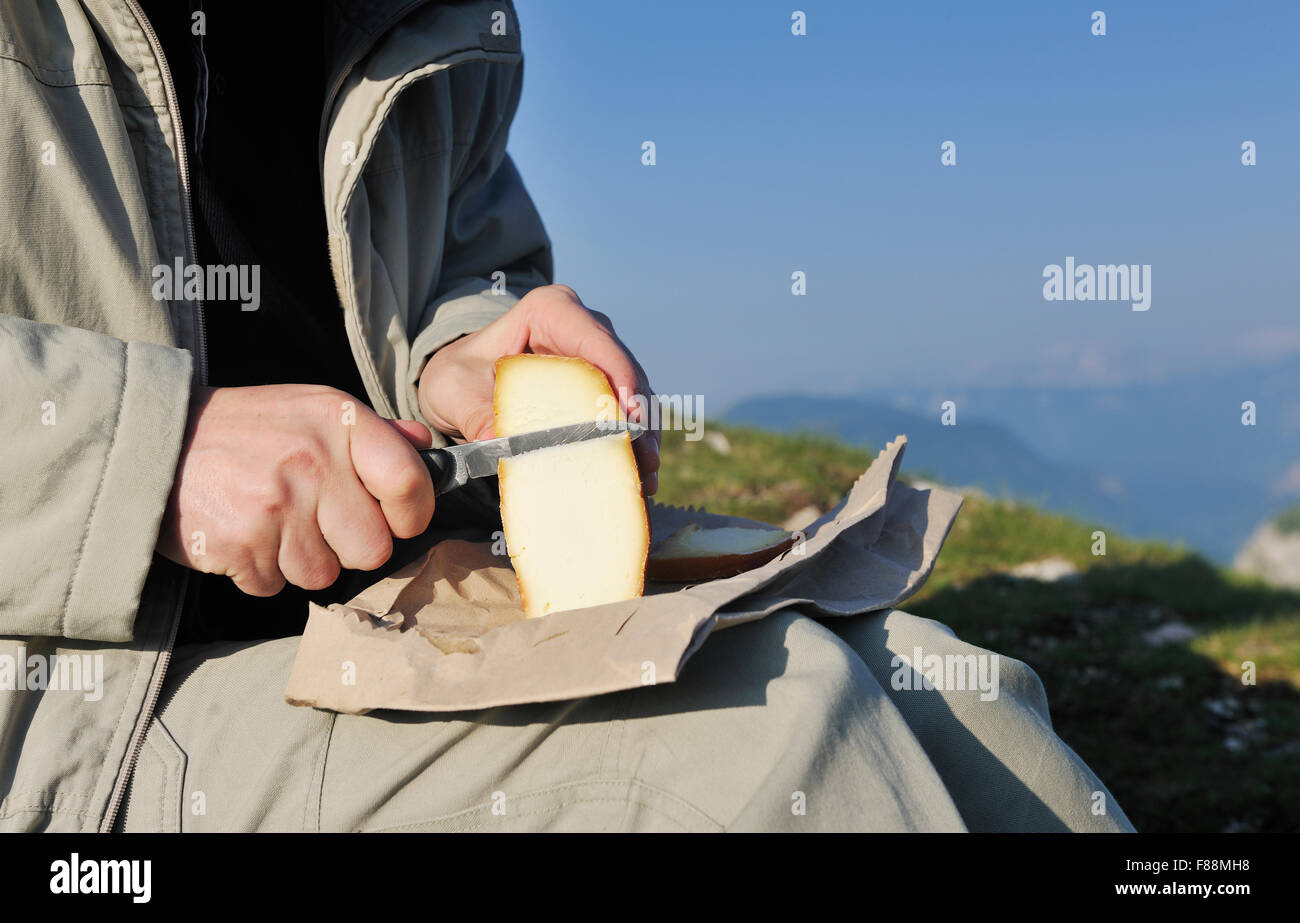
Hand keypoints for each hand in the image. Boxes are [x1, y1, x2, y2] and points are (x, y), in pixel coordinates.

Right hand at [157, 385, 435, 595]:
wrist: (153, 443)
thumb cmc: (244, 431)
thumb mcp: (311, 410)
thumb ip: (375, 433)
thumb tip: (427, 449)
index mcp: (340, 421)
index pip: (410, 482)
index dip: (413, 514)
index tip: (398, 520)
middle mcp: (313, 460)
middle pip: (372, 549)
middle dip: (346, 547)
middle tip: (312, 521)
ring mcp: (276, 504)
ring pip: (322, 574)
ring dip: (297, 561)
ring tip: (268, 522)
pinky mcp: (241, 543)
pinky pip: (273, 585)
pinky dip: (258, 571)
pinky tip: (241, 534)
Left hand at [417, 284, 661, 493]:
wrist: (460, 385)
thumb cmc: (458, 375)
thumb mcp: (456, 391)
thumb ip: (476, 414)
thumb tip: (499, 442)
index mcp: (550, 311)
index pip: (595, 339)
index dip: (620, 374)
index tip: (631, 414)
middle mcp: (583, 328)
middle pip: (623, 371)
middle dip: (637, 417)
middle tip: (643, 459)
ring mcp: (597, 357)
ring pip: (633, 395)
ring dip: (641, 437)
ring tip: (644, 476)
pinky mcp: (600, 387)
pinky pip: (625, 414)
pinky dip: (631, 444)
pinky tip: (637, 475)